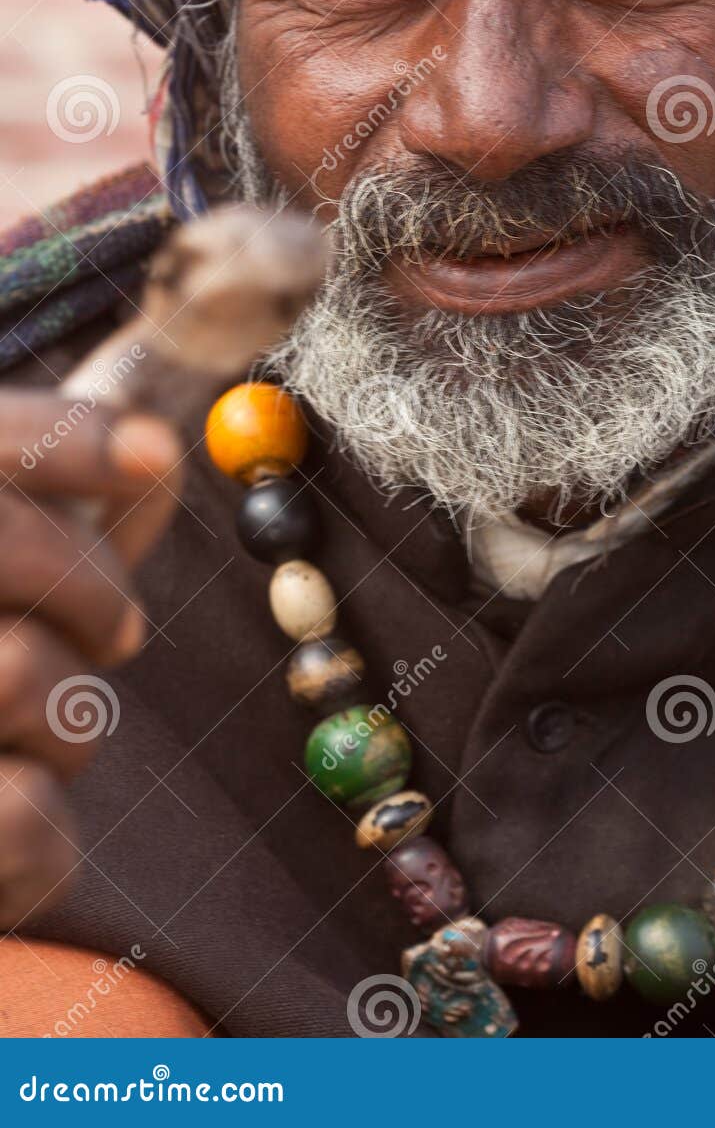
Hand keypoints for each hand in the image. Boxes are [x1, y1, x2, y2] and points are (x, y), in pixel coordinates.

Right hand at [0, 392, 180, 929]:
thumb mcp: (11, 585)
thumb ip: (68, 503)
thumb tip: (148, 416)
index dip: (75, 437)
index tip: (158, 453)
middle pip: (5, 549)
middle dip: (94, 593)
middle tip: (120, 635)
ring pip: (16, 673)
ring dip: (67, 726)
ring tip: (35, 746)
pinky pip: (22, 814)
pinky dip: (42, 838)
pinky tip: (8, 830)